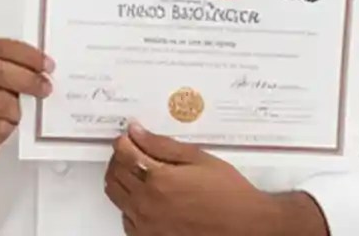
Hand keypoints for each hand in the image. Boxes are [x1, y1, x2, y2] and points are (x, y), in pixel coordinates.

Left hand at [103, 121, 268, 235]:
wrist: (245, 225)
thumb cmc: (228, 194)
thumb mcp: (198, 158)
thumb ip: (162, 145)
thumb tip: (138, 133)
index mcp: (159, 179)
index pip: (123, 153)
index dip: (124, 140)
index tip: (129, 136)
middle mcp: (147, 203)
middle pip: (114, 173)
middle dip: (119, 157)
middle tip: (132, 150)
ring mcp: (146, 224)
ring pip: (115, 194)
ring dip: (120, 178)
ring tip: (137, 171)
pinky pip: (125, 217)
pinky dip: (128, 204)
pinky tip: (143, 196)